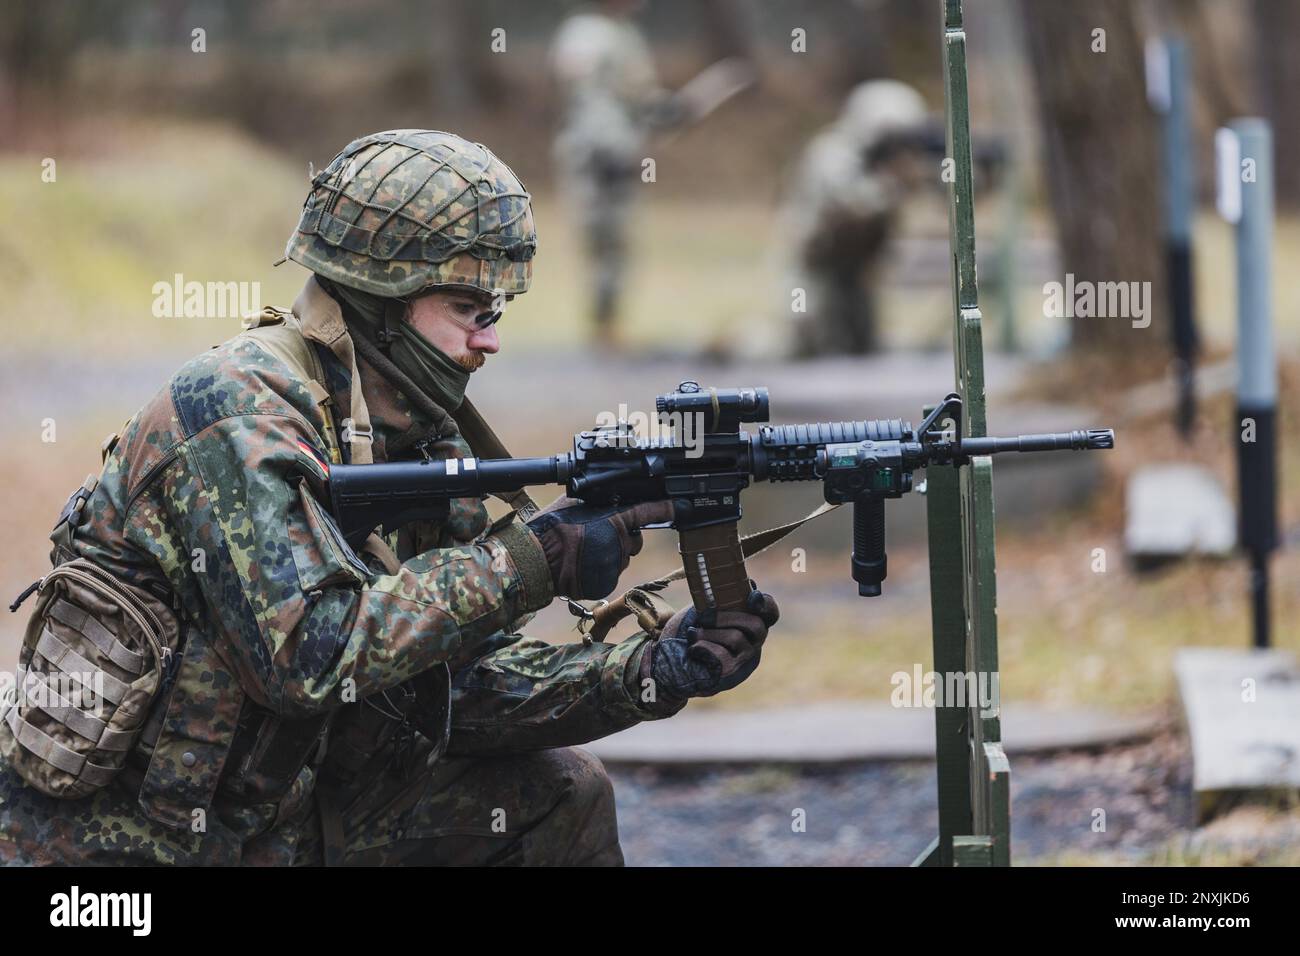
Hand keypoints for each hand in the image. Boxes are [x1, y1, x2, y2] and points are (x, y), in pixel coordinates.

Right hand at [526, 499, 673, 600]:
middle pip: (634, 540)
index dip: (665, 509)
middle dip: (622, 538)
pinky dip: (601, 571)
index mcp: (613, 520)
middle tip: (598, 537)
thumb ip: (597, 500)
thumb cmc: (550, 529)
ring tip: (584, 552)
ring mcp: (613, 566)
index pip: (647, 512)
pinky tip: (583, 566)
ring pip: (622, 559)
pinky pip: (611, 575)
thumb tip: (608, 494)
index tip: (680, 507)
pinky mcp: (606, 584)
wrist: (535, 562)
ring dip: (611, 555)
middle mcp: (618, 543)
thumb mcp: (573, 503)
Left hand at [647, 590, 778, 701]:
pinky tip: (693, 649)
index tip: (752, 596)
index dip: (766, 604)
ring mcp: (743, 663)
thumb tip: (747, 583)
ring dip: (708, 633)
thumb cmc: (689, 633)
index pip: (770, 614)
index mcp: (749, 626)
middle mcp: (752, 645)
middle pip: (756, 625)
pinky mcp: (729, 676)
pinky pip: (722, 656)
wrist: (667, 661)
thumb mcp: (704, 610)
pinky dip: (703, 647)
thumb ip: (722, 599)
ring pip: (736, 638)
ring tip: (692, 634)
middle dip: (727, 617)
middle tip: (703, 617)